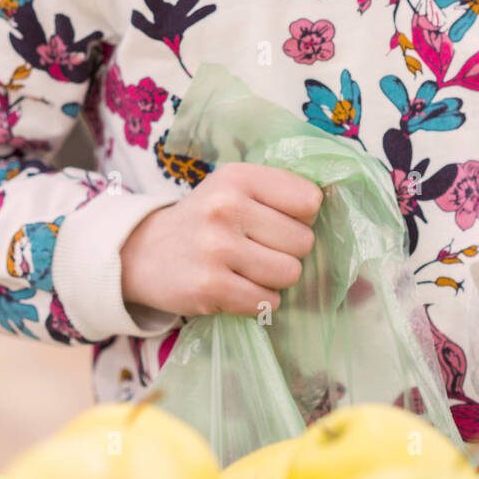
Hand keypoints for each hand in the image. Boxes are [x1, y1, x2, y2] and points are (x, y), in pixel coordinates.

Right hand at [120, 162, 322, 318]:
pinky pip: (266, 301)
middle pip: (303, 241)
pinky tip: (237, 288)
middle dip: (289, 251)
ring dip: (276, 279)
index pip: (309, 200)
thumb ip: (279, 191)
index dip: (302, 217)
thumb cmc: (205, 218)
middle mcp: (226, 207)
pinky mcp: (209, 288)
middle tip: (261, 249)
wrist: (143, 252)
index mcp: (239, 176)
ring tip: (251, 270)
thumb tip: (335, 204)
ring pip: (289, 273)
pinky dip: (259, 300)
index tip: (280, 221)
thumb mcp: (234, 187)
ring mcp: (216, 249)